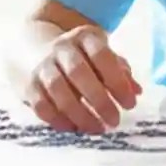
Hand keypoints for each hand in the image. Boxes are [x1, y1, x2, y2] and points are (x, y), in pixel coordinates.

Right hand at [18, 25, 142, 133]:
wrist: (35, 46)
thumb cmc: (80, 55)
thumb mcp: (102, 54)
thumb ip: (120, 71)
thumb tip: (137, 91)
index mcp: (84, 37)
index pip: (102, 56)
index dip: (117, 81)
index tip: (130, 104)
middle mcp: (61, 48)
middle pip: (78, 72)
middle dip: (99, 100)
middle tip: (114, 121)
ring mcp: (42, 65)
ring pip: (58, 90)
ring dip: (79, 113)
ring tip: (97, 128)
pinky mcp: (29, 84)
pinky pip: (40, 104)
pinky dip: (57, 119)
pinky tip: (73, 128)